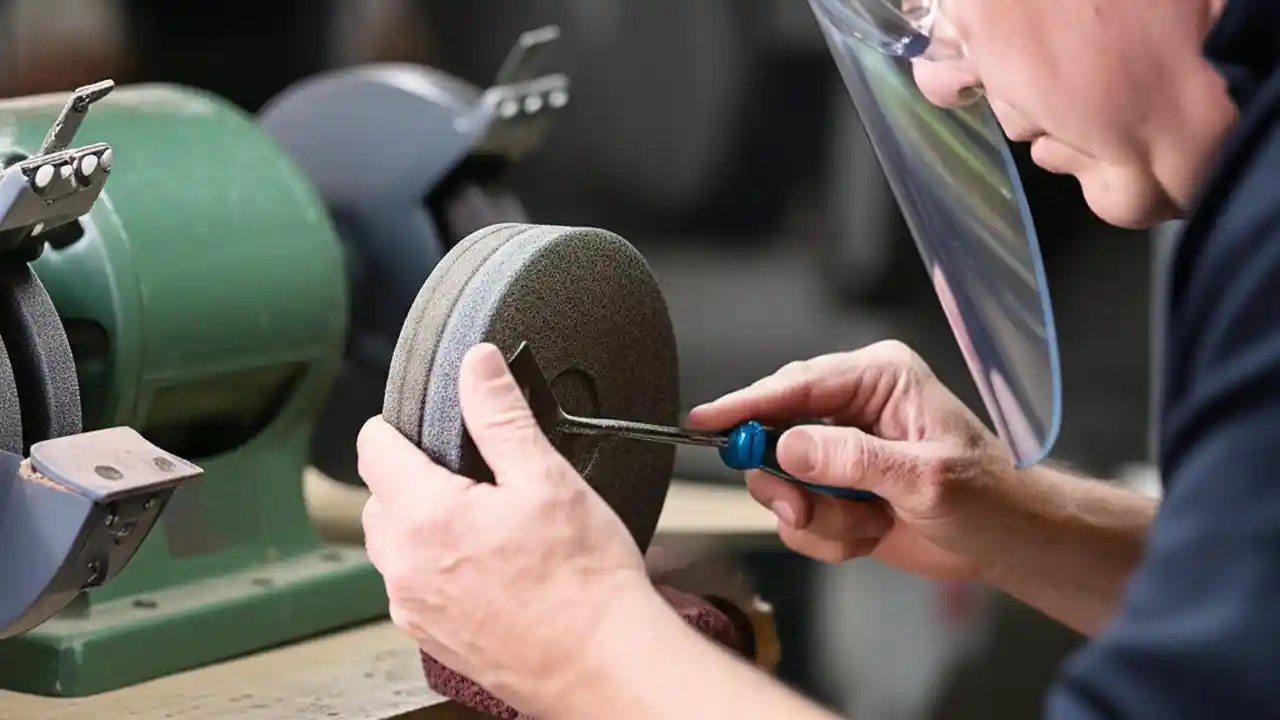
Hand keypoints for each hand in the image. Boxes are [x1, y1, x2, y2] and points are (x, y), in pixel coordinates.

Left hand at [358, 343, 657, 713]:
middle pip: (379, 498)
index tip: (428, 425)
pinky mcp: (430, 638)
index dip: (398, 425)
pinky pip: (413, 586)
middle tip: (474, 477)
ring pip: (394, 546)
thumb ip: (500, 414)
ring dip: (422, 525)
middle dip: (414, 477)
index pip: (372, 448)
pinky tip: (489, 568)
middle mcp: (405, 568)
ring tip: (487, 524)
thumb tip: (477, 364)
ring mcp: (414, 609)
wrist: (602, 664)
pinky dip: (436, 568)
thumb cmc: (583, 581)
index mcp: (425, 518)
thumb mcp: (546, 477)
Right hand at [688, 340, 1019, 580]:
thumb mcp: (924, 477)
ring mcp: (840, 450)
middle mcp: (852, 406)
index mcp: (878, 378)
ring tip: (867, 524)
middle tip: (802, 507)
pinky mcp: (835, 488)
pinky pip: (798, 515)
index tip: (707, 423)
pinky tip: (870, 534)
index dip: (747, 404)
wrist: (1006, 542)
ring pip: (783, 483)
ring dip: (820, 516)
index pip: (796, 384)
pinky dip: (829, 536)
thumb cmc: (987, 495)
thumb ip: (854, 460)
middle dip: (789, 481)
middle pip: (775, 433)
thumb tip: (788, 446)